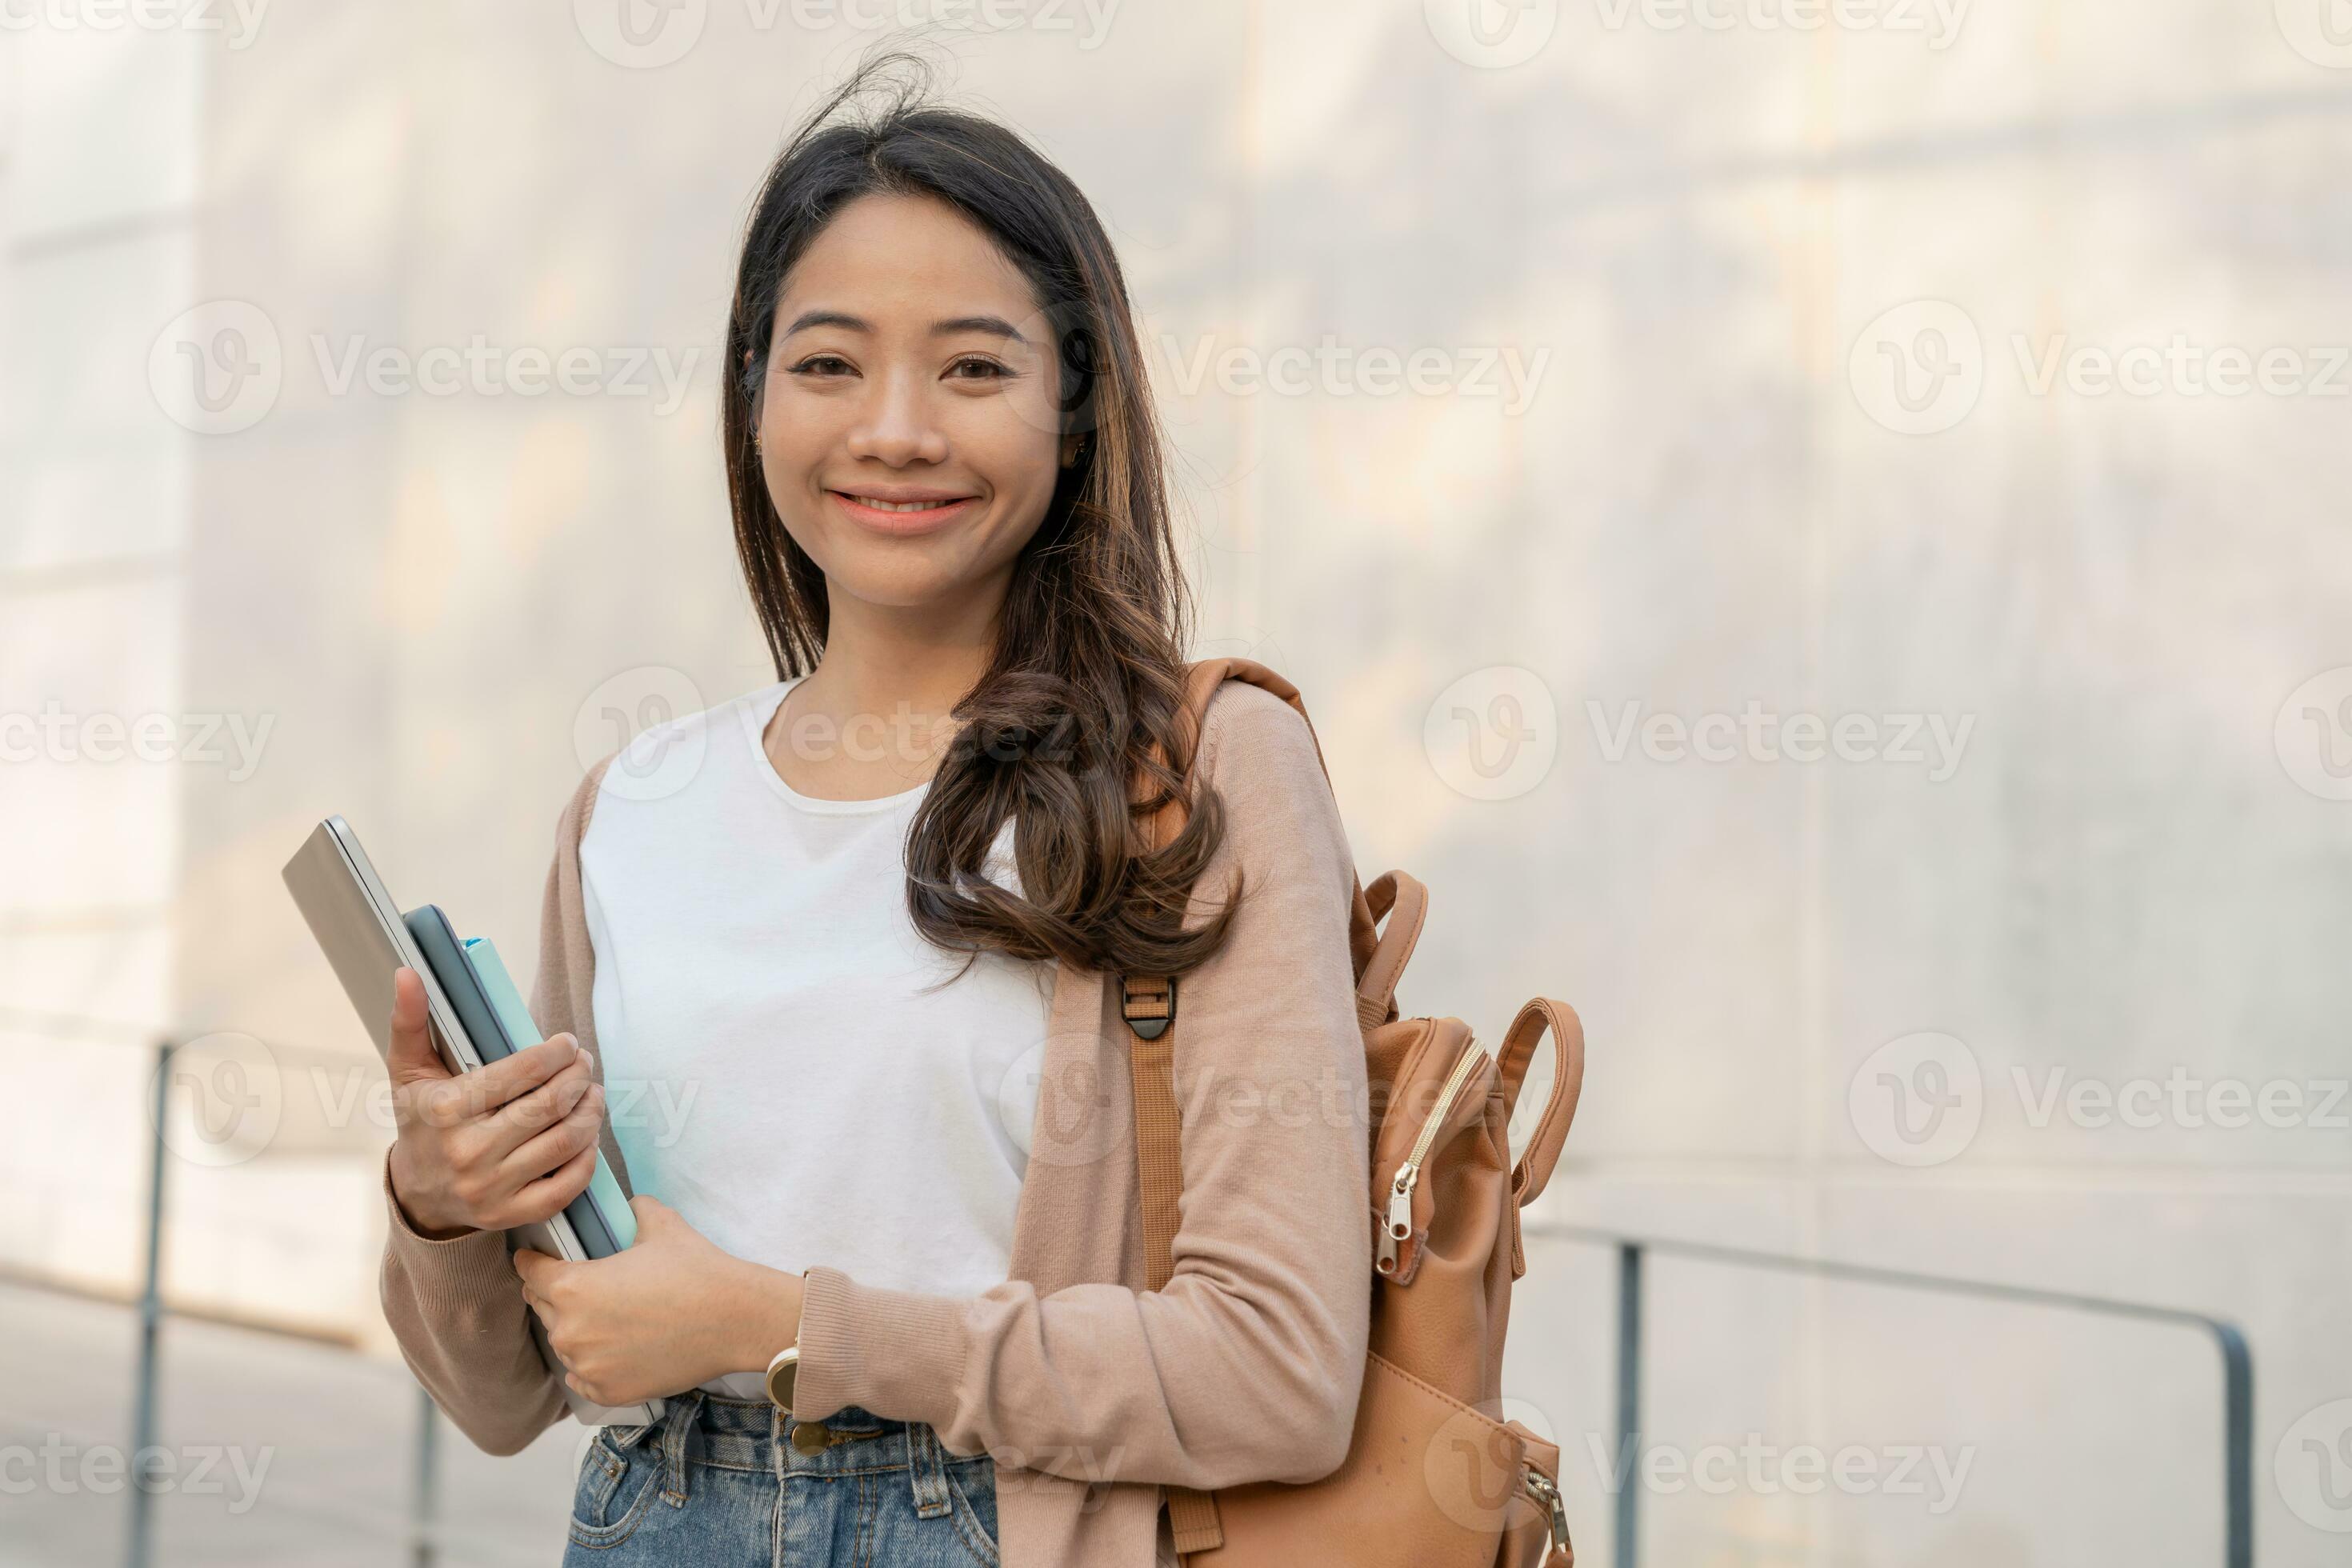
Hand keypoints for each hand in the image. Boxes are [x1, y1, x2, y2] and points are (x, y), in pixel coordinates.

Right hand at [383, 965, 603, 1238]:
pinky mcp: (511, 1215)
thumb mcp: (409, 1071)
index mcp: (446, 1110)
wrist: (418, 1193)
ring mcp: (491, 1188)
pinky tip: (587, 1136)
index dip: (556, 1052)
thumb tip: (408, 973)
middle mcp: (469, 1152)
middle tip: (585, 1063)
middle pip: (550, 1105)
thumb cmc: (422, 1121)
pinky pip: (567, 1186)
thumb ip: (410, 1021)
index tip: (568, 1043)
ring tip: (592, 1093)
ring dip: (591, 1111)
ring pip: (565, 1141)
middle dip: (579, 1076)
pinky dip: (587, 1157)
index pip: (521, 1072)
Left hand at [513, 1196, 805, 1407]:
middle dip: (556, 1294)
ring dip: (576, 1330)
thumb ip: (633, 1210)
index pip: (530, 1272)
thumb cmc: (696, 1269)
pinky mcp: (606, 1392)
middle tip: (584, 1286)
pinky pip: (581, 1376)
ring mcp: (586, 1366)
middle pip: (544, 1308)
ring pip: (564, 1344)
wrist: (735, 1319)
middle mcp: (569, 1330)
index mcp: (572, 1286)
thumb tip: (627, 1206)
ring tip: (606, 1318)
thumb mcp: (660, 1223)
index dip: (534, 1261)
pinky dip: (591, 1363)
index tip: (538, 1259)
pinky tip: (613, 1349)